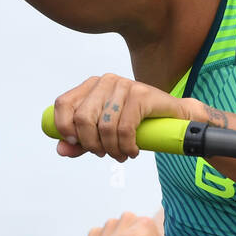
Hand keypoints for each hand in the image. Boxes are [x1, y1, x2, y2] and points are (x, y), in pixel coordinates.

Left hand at [52, 73, 197, 160]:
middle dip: (91, 144)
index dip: (64, 127)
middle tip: (103, 153)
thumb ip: (80, 141)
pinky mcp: (141, 94)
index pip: (63, 104)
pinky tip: (132, 150)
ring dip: (112, 149)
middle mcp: (106, 81)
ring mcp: (124, 85)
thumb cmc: (136, 123)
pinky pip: (124, 128)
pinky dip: (126, 146)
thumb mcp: (103, 133)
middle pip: (82, 118)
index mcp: (91, 86)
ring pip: (105, 127)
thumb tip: (61, 149)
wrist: (174, 117)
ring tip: (121, 154)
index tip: (76, 143)